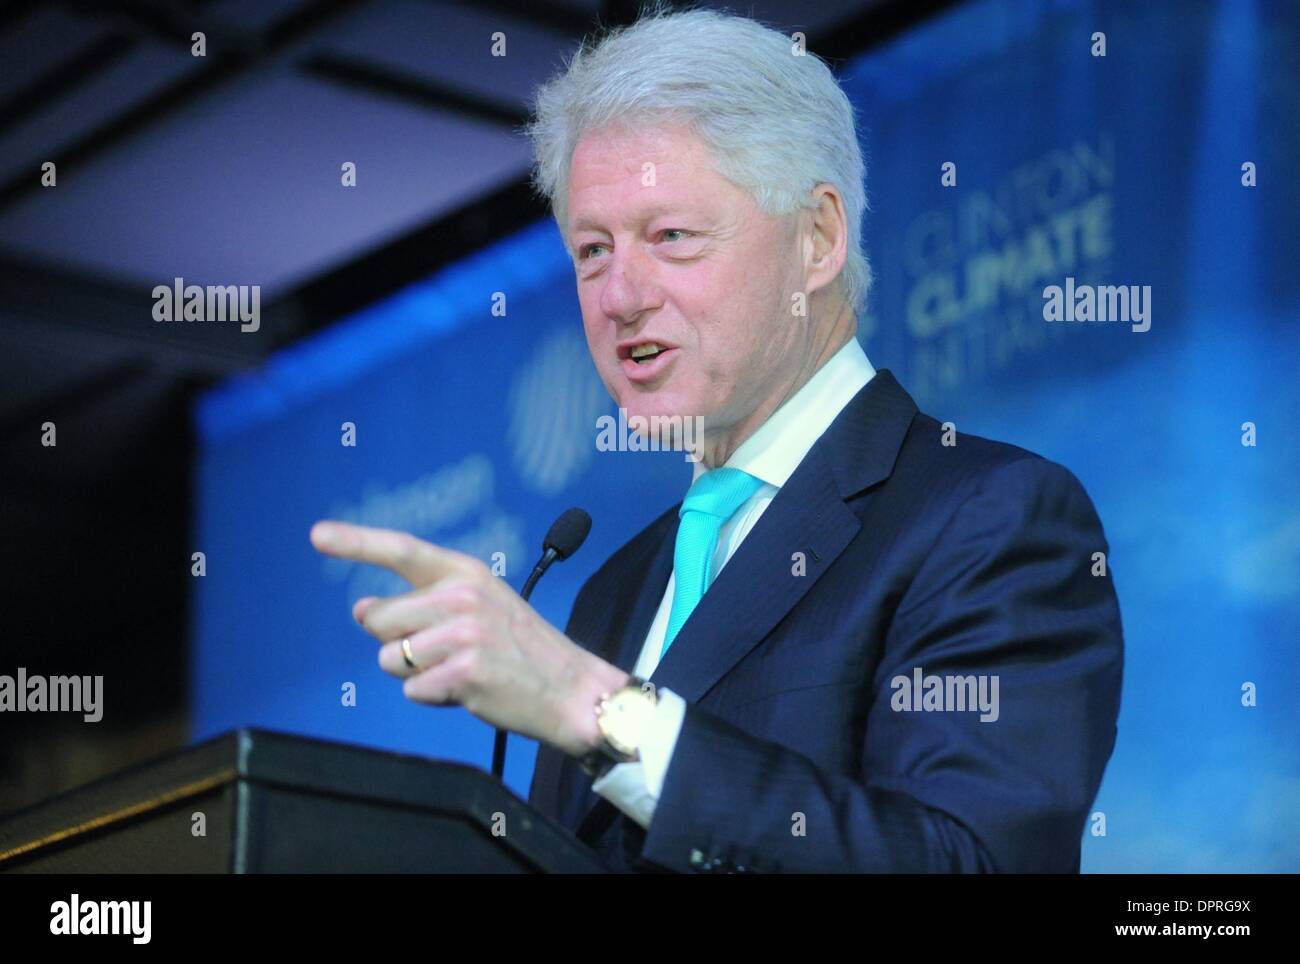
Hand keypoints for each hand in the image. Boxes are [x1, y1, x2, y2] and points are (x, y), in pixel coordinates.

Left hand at [309, 521, 629, 757]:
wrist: (572, 689)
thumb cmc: (520, 649)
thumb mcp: (479, 607)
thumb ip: (421, 603)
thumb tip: (361, 609)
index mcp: (467, 572)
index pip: (403, 551)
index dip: (357, 542)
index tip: (317, 535)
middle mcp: (463, 596)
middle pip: (381, 619)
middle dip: (398, 642)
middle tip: (444, 651)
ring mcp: (464, 634)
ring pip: (391, 659)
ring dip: (415, 674)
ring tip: (459, 670)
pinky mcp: (464, 673)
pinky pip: (413, 690)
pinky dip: (433, 697)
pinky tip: (469, 689)